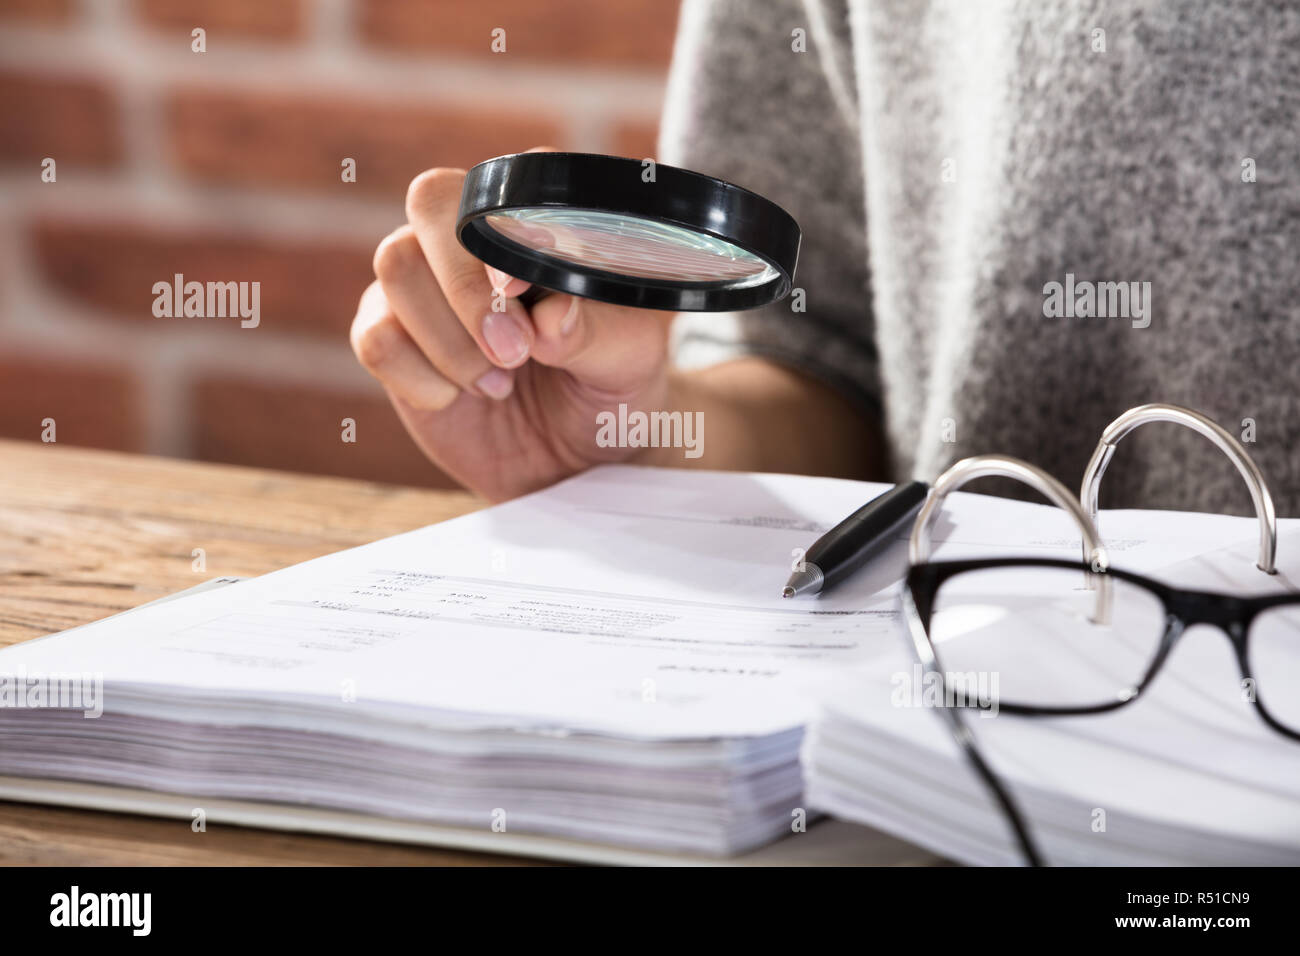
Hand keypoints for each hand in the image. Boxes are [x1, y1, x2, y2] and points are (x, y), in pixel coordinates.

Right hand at [351, 160, 673, 500]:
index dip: (505, 230)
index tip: (522, 292)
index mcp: (541, 219)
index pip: (508, 185)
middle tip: (513, 353)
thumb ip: (597, 333)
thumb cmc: (606, 389)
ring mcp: (426, 281)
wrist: (570, 457)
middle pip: (430, 201)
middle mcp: (474, 235)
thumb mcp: (627, 363)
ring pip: (397, 267)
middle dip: (466, 286)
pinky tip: (456, 396)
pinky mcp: (389, 332)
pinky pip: (375, 336)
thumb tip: (550, 320)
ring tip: (500, 382)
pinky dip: (418, 376)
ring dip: (449, 339)